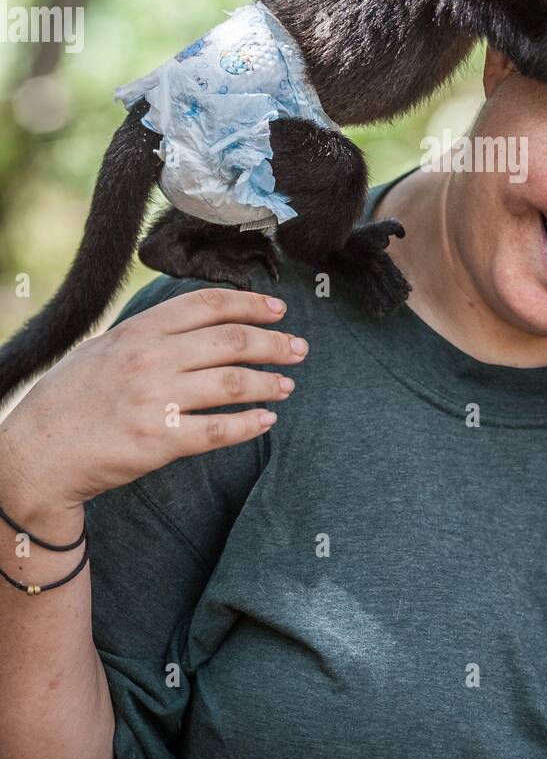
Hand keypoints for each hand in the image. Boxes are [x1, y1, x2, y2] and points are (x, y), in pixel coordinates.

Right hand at [0, 288, 307, 521]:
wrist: (36, 454)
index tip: (279, 311)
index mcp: (139, 331)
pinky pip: (219, 430)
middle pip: (231, 342)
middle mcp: (150, 359)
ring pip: (233, 384)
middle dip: (273, 343)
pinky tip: (265, 421)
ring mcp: (156, 400)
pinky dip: (249, 424)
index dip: (251, 305)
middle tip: (299, 349)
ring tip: (287, 385)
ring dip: (268, 383)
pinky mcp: (159, 441)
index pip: (208, 304)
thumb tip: (202, 321)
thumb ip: (150, 334)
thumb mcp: (104, 349)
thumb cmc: (70, 399)